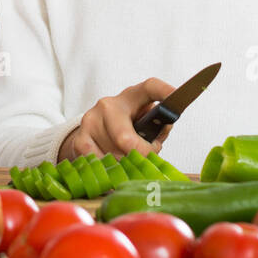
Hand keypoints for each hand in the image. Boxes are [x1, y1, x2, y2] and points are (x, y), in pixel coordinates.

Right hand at [58, 77, 177, 161]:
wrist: (94, 130)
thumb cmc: (129, 127)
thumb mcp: (145, 123)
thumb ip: (158, 128)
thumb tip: (160, 136)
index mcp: (132, 97)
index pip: (150, 88)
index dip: (164, 91)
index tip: (177, 95)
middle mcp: (109, 105)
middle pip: (125, 138)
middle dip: (136, 156)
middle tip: (144, 159)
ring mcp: (92, 120)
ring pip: (111, 155)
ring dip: (123, 164)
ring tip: (126, 159)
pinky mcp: (80, 137)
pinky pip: (97, 162)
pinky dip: (108, 169)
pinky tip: (111, 164)